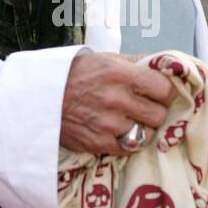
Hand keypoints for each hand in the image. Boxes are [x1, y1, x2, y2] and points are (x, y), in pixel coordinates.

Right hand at [60, 51, 175, 155]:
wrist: (41, 95)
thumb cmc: (76, 73)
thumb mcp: (106, 59)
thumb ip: (136, 63)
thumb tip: (165, 66)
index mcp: (121, 75)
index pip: (164, 89)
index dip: (166, 92)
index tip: (160, 94)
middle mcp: (116, 100)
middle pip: (159, 115)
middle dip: (156, 111)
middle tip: (147, 108)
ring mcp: (108, 125)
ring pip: (147, 134)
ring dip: (143, 128)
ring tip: (132, 120)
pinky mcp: (98, 144)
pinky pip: (129, 148)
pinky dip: (128, 141)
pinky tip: (119, 131)